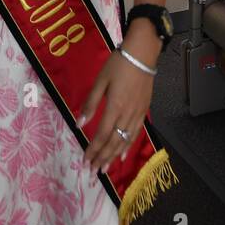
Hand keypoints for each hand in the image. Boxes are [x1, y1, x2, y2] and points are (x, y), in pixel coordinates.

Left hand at [77, 21, 159, 175]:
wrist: (143, 54)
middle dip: (102, 157)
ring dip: (114, 155)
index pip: (102, 134)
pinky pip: (135, 133)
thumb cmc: (118, 64)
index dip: (93, 149)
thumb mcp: (100, 81)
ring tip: (105, 168)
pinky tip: (123, 155)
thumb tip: (79, 124)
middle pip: (114, 141)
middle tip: (93, 170)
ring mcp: (138, 113)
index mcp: (114, 106)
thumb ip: (90, 103)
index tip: (85, 160)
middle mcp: (127, 114)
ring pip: (125, 140)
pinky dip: (128, 146)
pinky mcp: (144, 111)